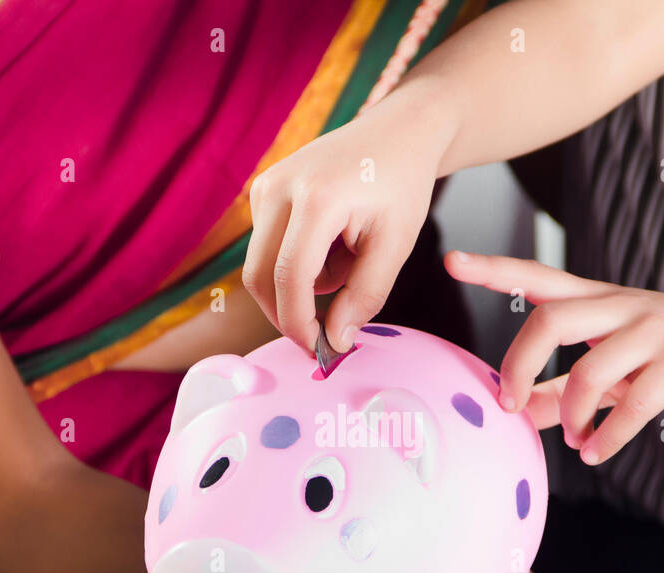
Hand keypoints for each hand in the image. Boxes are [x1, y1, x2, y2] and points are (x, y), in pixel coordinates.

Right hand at [241, 85, 453, 351]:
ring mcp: (265, 185)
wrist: (397, 131)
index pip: (290, 278)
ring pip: (264, 266)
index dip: (298, 323)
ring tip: (349, 257)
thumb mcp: (396, 245)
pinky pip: (269, 247)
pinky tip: (334, 240)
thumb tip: (335, 341)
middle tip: (326, 333)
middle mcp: (279, 187)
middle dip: (289, 313)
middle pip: (260, 277)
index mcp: (317, 198)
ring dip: (302, 282)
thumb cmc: (402, 185)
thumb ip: (365, 296)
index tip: (318, 351)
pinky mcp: (262, 189)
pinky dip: (298, 260)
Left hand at [445, 251, 663, 464]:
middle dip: (518, 362)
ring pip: (589, 369)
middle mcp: (623, 307)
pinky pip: (632, 404)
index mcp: (601, 300)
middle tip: (507, 400)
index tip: (453, 260)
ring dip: (571, 414)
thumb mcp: (615, 365)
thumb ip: (562, 387)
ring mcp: (654, 332)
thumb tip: (515, 411)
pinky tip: (596, 451)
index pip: (539, 276)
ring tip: (575, 438)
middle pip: (550, 318)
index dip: (494, 269)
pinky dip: (607, 436)